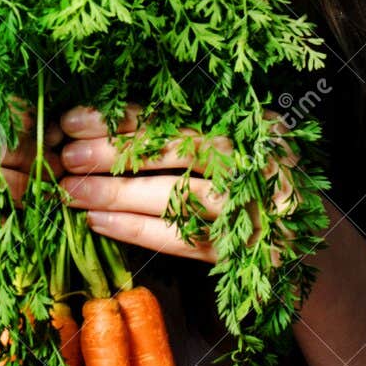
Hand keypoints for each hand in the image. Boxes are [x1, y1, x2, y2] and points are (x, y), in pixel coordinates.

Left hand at [58, 102, 303, 262]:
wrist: (299, 241)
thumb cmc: (246, 183)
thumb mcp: (224, 147)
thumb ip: (178, 135)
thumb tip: (94, 130)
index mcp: (249, 124)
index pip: (177, 116)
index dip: (122, 117)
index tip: (73, 120)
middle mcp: (256, 160)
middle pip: (179, 150)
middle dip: (115, 153)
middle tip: (66, 157)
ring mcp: (255, 207)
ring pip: (181, 196)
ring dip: (120, 195)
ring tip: (72, 194)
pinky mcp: (245, 249)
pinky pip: (184, 239)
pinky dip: (137, 230)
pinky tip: (98, 224)